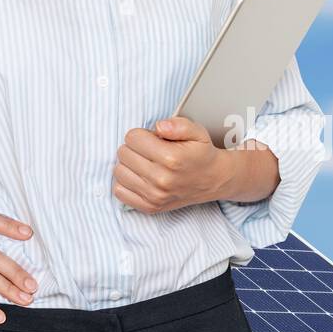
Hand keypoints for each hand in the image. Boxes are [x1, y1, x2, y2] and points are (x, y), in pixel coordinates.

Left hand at [114, 117, 238, 213]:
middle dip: (134, 148)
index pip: (132, 138)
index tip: (153, 139)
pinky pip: (120, 192)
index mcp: (171, 158)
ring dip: (129, 165)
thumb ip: (179, 124)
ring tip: (145, 163)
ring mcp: (154, 196)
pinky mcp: (150, 207)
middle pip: (123, 153)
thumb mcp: (197, 132)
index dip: (141, 134)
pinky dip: (126, 182)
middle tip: (150, 151)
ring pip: (119, 172)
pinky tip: (140, 177)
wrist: (214, 180)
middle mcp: (161, 179)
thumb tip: (159, 126)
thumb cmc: (201, 154)